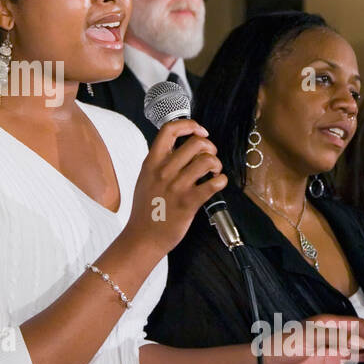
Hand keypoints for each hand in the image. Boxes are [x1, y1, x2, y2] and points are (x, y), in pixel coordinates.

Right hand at [124, 119, 227, 255]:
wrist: (142, 238)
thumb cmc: (145, 210)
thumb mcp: (145, 178)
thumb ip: (159, 162)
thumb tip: (180, 148)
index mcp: (151, 163)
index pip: (169, 130)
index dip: (189, 125)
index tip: (199, 131)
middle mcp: (163, 171)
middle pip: (195, 143)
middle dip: (209, 146)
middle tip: (210, 156)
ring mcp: (176, 187)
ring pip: (206, 161)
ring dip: (216, 164)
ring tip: (214, 172)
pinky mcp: (188, 203)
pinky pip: (212, 184)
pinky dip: (221, 181)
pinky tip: (218, 183)